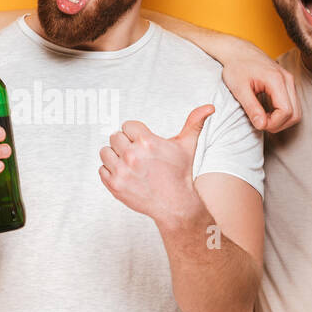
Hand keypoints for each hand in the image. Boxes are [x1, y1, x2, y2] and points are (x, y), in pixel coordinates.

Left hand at [98, 104, 213, 224]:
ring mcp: (122, 171)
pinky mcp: (115, 185)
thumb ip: (194, 123)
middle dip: (125, 143)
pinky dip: (110, 171)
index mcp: (147, 142)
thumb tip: (209, 107)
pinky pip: (101, 169)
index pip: (127, 125)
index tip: (143, 143)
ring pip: (105, 151)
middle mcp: (132, 156)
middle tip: (137, 154)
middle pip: (114, 137)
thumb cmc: (180, 174)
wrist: (175, 204)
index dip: (135, 133)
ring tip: (129, 163)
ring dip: (115, 156)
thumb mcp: (187, 146)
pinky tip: (125, 174)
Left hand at [220, 48, 299, 132]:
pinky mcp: (287, 84)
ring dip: (281, 121)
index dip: (273, 123)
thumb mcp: (239, 89)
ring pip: (296, 112)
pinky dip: (281, 114)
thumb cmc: (236, 67)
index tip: (258, 123)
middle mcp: (287, 80)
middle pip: (295, 114)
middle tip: (260, 123)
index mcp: (276, 80)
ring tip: (263, 118)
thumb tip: (262, 125)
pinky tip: (266, 113)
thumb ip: (251, 108)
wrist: (239, 52)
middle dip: (278, 125)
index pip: (286, 111)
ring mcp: (289, 81)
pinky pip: (292, 105)